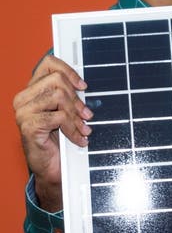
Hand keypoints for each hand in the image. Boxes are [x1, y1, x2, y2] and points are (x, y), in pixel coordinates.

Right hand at [13, 55, 91, 210]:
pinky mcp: (29, 125)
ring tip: (84, 127)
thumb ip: (68, 96)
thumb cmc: (57, 141)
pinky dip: (73, 128)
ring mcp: (24, 112)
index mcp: (31, 90)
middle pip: (57, 80)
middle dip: (76, 99)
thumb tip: (83, 84)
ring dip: (76, 115)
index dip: (69, 71)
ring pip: (59, 96)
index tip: (83, 86)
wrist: (52, 168)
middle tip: (86, 114)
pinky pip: (59, 117)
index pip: (49, 64)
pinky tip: (79, 138)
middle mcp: (24, 99)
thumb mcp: (64, 112)